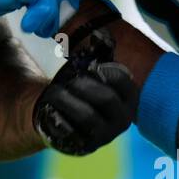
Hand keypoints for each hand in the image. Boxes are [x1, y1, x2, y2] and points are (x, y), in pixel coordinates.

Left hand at [33, 28, 136, 155]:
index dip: (106, 71)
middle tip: (69, 79)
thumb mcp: (91, 70)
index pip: (125, 83)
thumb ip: (98, 56)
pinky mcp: (86, 145)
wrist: (61, 113)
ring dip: (67, 99)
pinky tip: (49, 106)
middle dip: (82, 84)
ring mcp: (105, 135)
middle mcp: (123, 119)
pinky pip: (71, 130)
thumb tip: (99, 32)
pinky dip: (58, 115)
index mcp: (129, 98)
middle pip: (105, 98)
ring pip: (86, 115)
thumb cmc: (80, 86)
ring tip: (54, 91)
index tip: (91, 66)